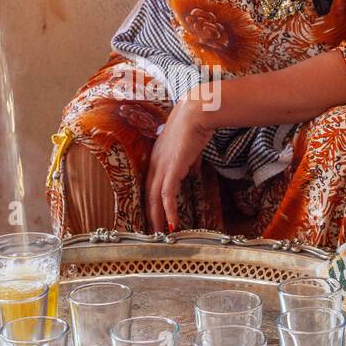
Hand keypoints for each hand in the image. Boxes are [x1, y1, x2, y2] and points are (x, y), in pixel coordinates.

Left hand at [144, 96, 211, 233]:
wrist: (197, 113)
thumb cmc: (195, 125)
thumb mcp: (190, 148)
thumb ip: (190, 162)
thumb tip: (193, 173)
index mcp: (158, 157)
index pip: (151, 183)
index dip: (153, 200)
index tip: (156, 213)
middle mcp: (156, 163)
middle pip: (148, 194)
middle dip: (151, 214)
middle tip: (154, 230)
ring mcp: (162, 165)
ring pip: (155, 197)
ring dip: (157, 217)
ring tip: (160, 232)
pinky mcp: (172, 168)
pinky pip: (167, 195)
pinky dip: (169, 210)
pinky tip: (173, 223)